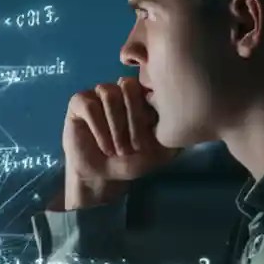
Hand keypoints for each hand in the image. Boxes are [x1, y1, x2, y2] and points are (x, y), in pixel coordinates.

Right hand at [61, 77, 178, 208]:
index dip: (149, 115)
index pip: (149, 88)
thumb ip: (174, 134)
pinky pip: (90, 106)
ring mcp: (99, 94)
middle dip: (133, 119)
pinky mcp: (79, 103)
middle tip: (135, 148)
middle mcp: (121, 90)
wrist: (103, 177)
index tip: (148, 144)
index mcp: (142, 96)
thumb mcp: (161, 151)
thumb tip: (183, 114)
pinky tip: (106, 148)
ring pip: (110, 94)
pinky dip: (100, 129)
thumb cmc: (132, 161)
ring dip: (117, 126)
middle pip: (129, 86)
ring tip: (119, 150)